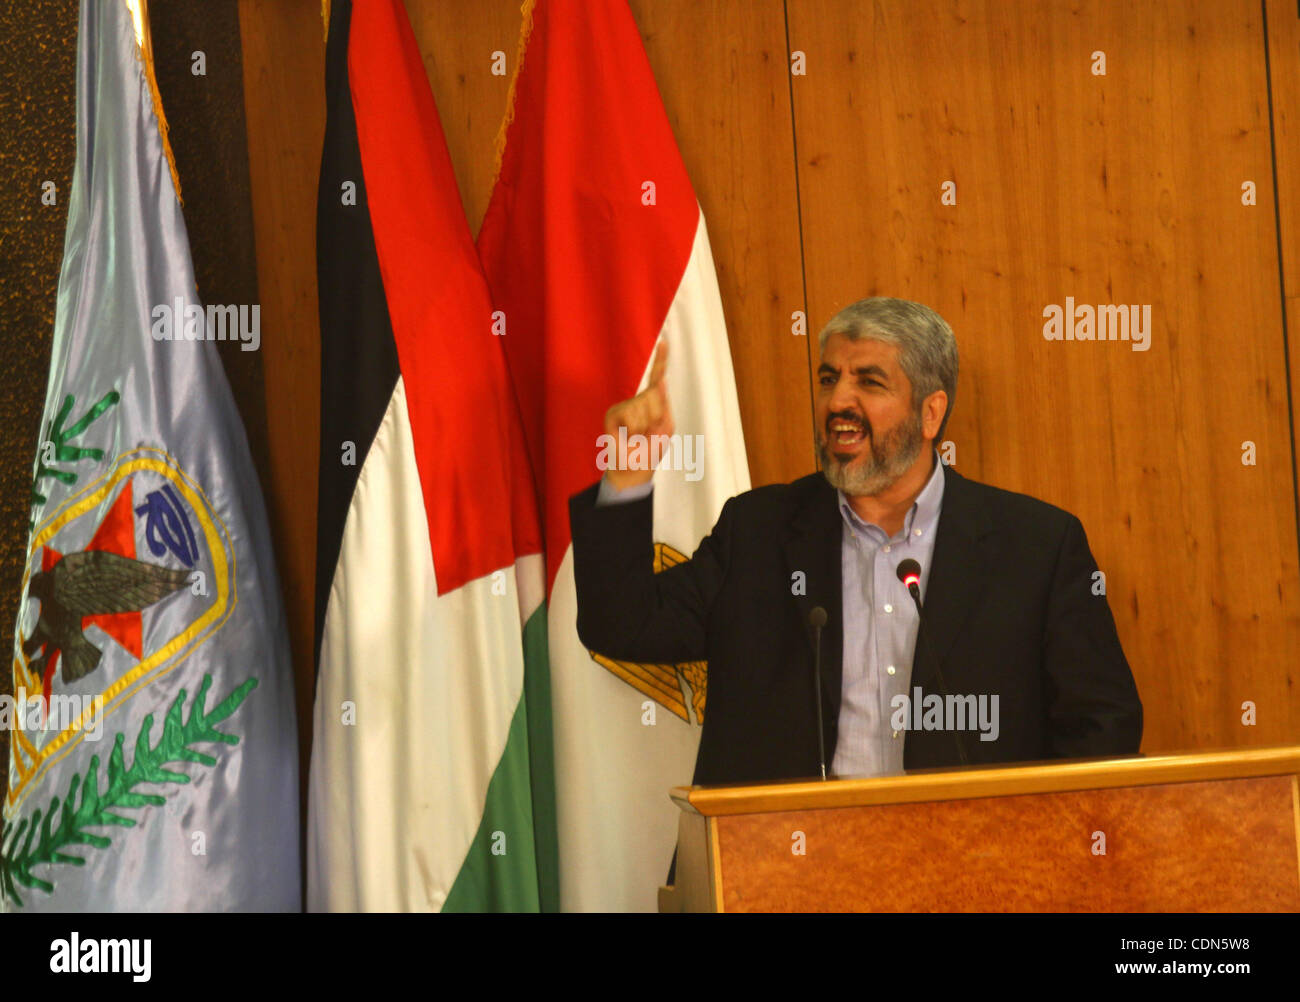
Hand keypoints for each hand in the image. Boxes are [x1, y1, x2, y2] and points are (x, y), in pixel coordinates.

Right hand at [602, 340, 673, 490]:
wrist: (634, 469)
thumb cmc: (650, 450)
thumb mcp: (665, 426)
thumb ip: (662, 404)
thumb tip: (660, 382)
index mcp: (652, 402)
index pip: (656, 377)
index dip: (660, 360)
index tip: (664, 342)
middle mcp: (637, 400)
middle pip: (654, 394)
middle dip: (657, 416)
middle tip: (649, 433)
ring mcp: (624, 406)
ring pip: (643, 405)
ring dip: (645, 426)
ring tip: (639, 436)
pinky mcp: (613, 414)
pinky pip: (631, 414)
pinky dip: (634, 429)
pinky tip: (628, 436)